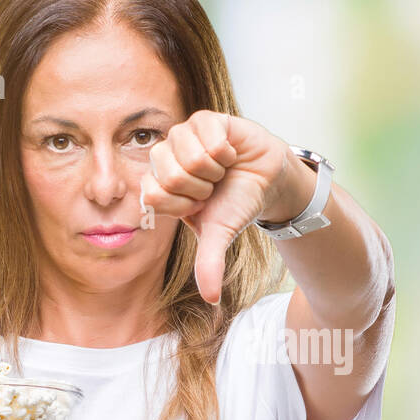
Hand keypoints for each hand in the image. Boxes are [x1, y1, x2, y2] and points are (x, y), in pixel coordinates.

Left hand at [139, 110, 299, 304]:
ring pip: (187, 153)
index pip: (152, 194)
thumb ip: (209, 263)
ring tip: (221, 169)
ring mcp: (183, 136)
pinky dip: (225, 149)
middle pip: (167, 174)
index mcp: (160, 186)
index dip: (183, 203)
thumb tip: (211, 299)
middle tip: (213, 186)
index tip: (200, 204)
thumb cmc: (236, 204)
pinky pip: (206, 133)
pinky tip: (230, 152)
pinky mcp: (205, 120)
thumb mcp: (221, 235)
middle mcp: (166, 159)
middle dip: (200, 186)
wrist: (267, 181)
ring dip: (214, 167)